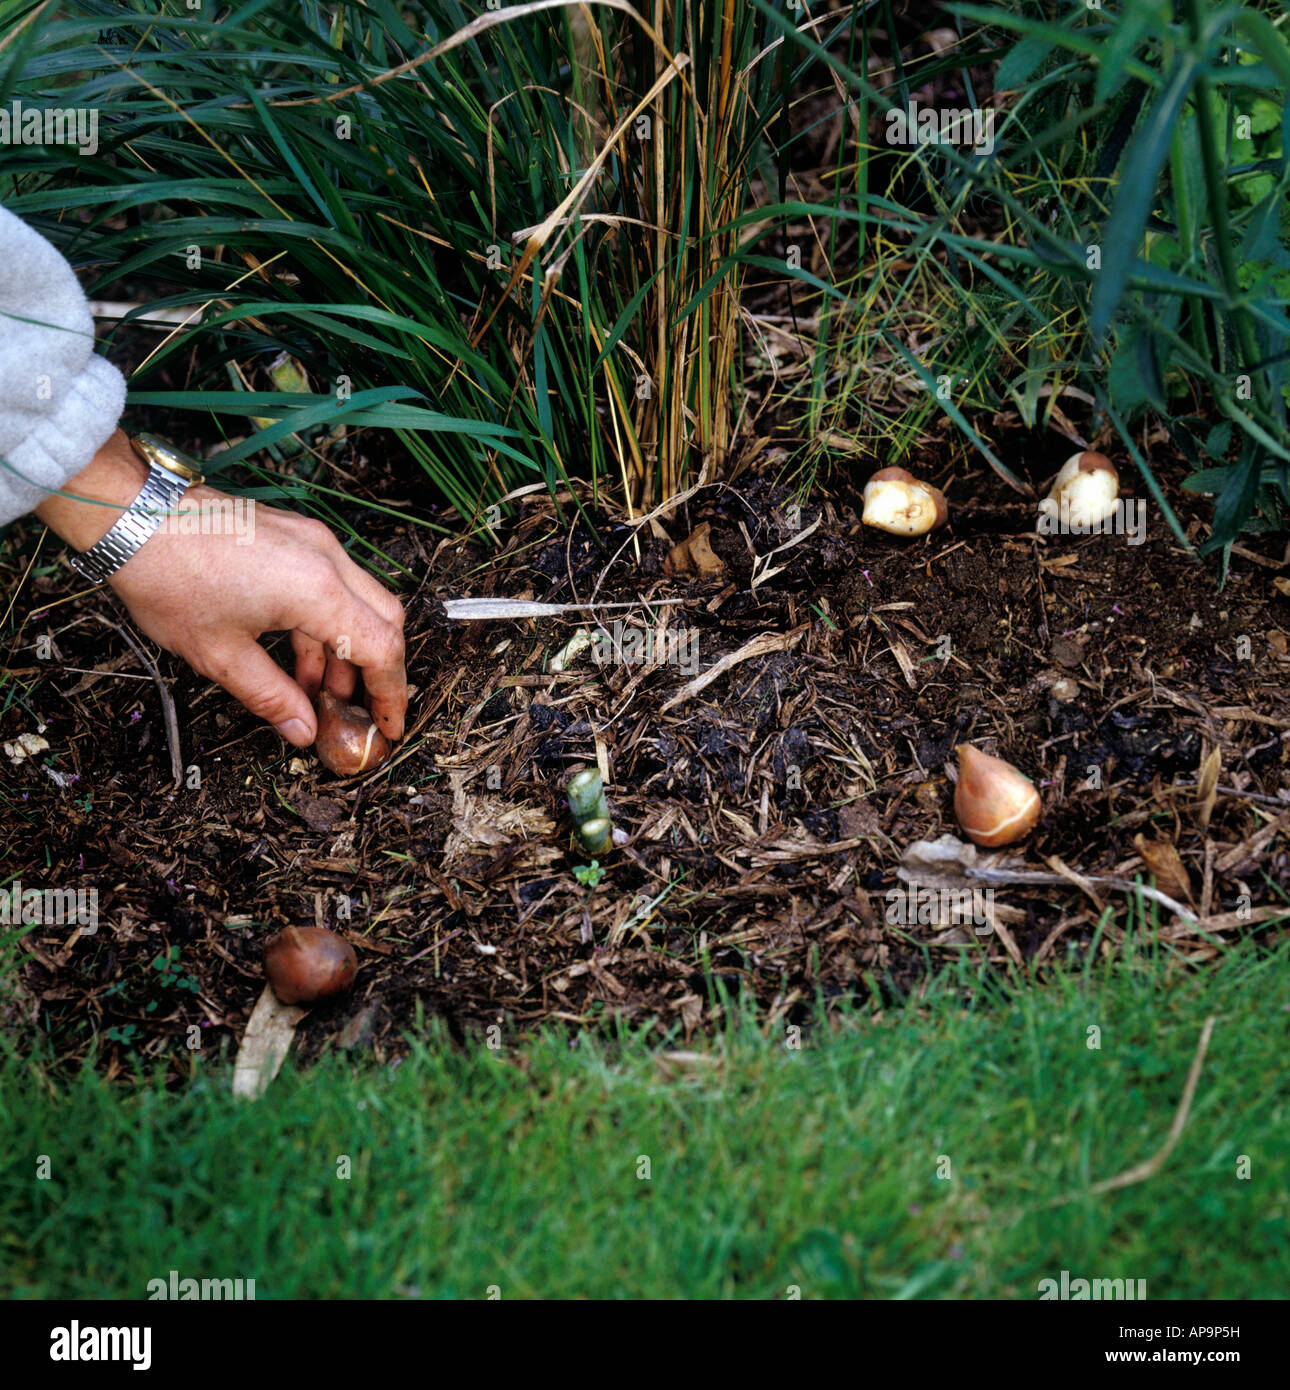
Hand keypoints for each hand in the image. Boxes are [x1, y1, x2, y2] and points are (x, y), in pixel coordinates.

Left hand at [35, 430, 406, 747]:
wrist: (130, 513)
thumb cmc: (168, 575)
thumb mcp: (221, 655)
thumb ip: (273, 698)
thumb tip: (302, 730)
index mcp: (317, 590)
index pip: (381, 649)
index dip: (390, 694)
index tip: (388, 725)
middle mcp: (327, 559)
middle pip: (385, 621)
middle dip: (378, 671)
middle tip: (361, 710)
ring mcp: (312, 542)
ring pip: (359, 603)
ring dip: (348, 650)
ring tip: (318, 692)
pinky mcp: (294, 536)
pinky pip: (331, 585)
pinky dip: (325, 624)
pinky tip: (298, 657)